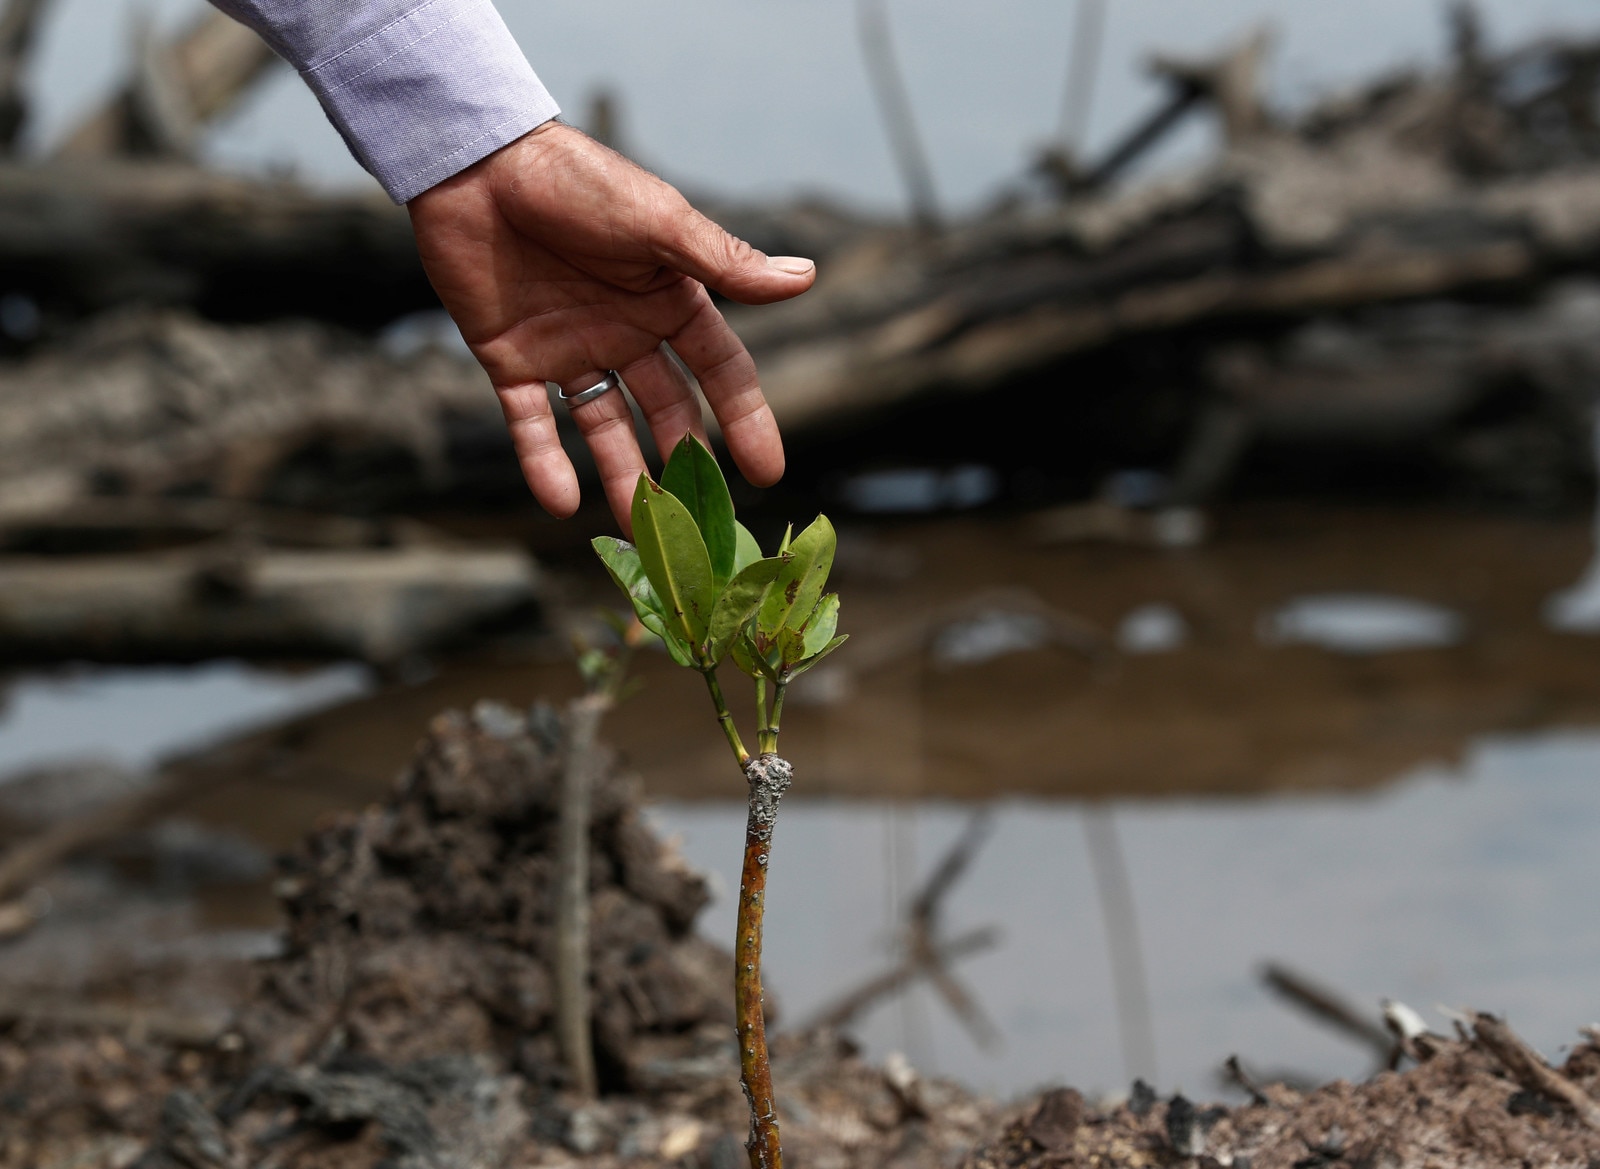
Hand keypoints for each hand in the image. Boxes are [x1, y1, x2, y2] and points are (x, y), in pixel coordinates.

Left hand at [407, 121, 815, 532]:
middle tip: (700, 520)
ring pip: (604, 428)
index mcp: (668, 300)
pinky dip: (543, 463)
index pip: (721, 372)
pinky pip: (531, 423)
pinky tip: (561, 503)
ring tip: (637, 527)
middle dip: (684, 462)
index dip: (746, 420)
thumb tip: (806, 277)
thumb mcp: (658, 223)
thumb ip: (724, 262)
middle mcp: (624, 332)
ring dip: (622, 476)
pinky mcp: (510, 360)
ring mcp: (568, 349)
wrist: (477, 163)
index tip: (768, 474)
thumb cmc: (577, 182)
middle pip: (666, 411)